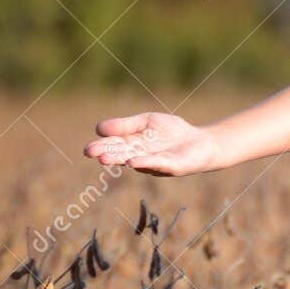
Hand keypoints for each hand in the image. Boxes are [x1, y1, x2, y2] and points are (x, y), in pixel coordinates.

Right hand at [84, 112, 220, 176]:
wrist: (201, 142)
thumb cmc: (172, 133)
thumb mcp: (147, 122)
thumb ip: (125, 125)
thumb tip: (98, 128)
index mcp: (133, 145)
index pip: (115, 145)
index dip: (102, 147)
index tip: (88, 149)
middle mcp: (141, 156)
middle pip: (122, 154)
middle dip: (107, 154)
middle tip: (91, 153)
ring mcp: (156, 163)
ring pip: (135, 160)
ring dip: (120, 159)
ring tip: (105, 159)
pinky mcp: (172, 166)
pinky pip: (157, 164)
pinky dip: (145, 162)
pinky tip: (133, 161)